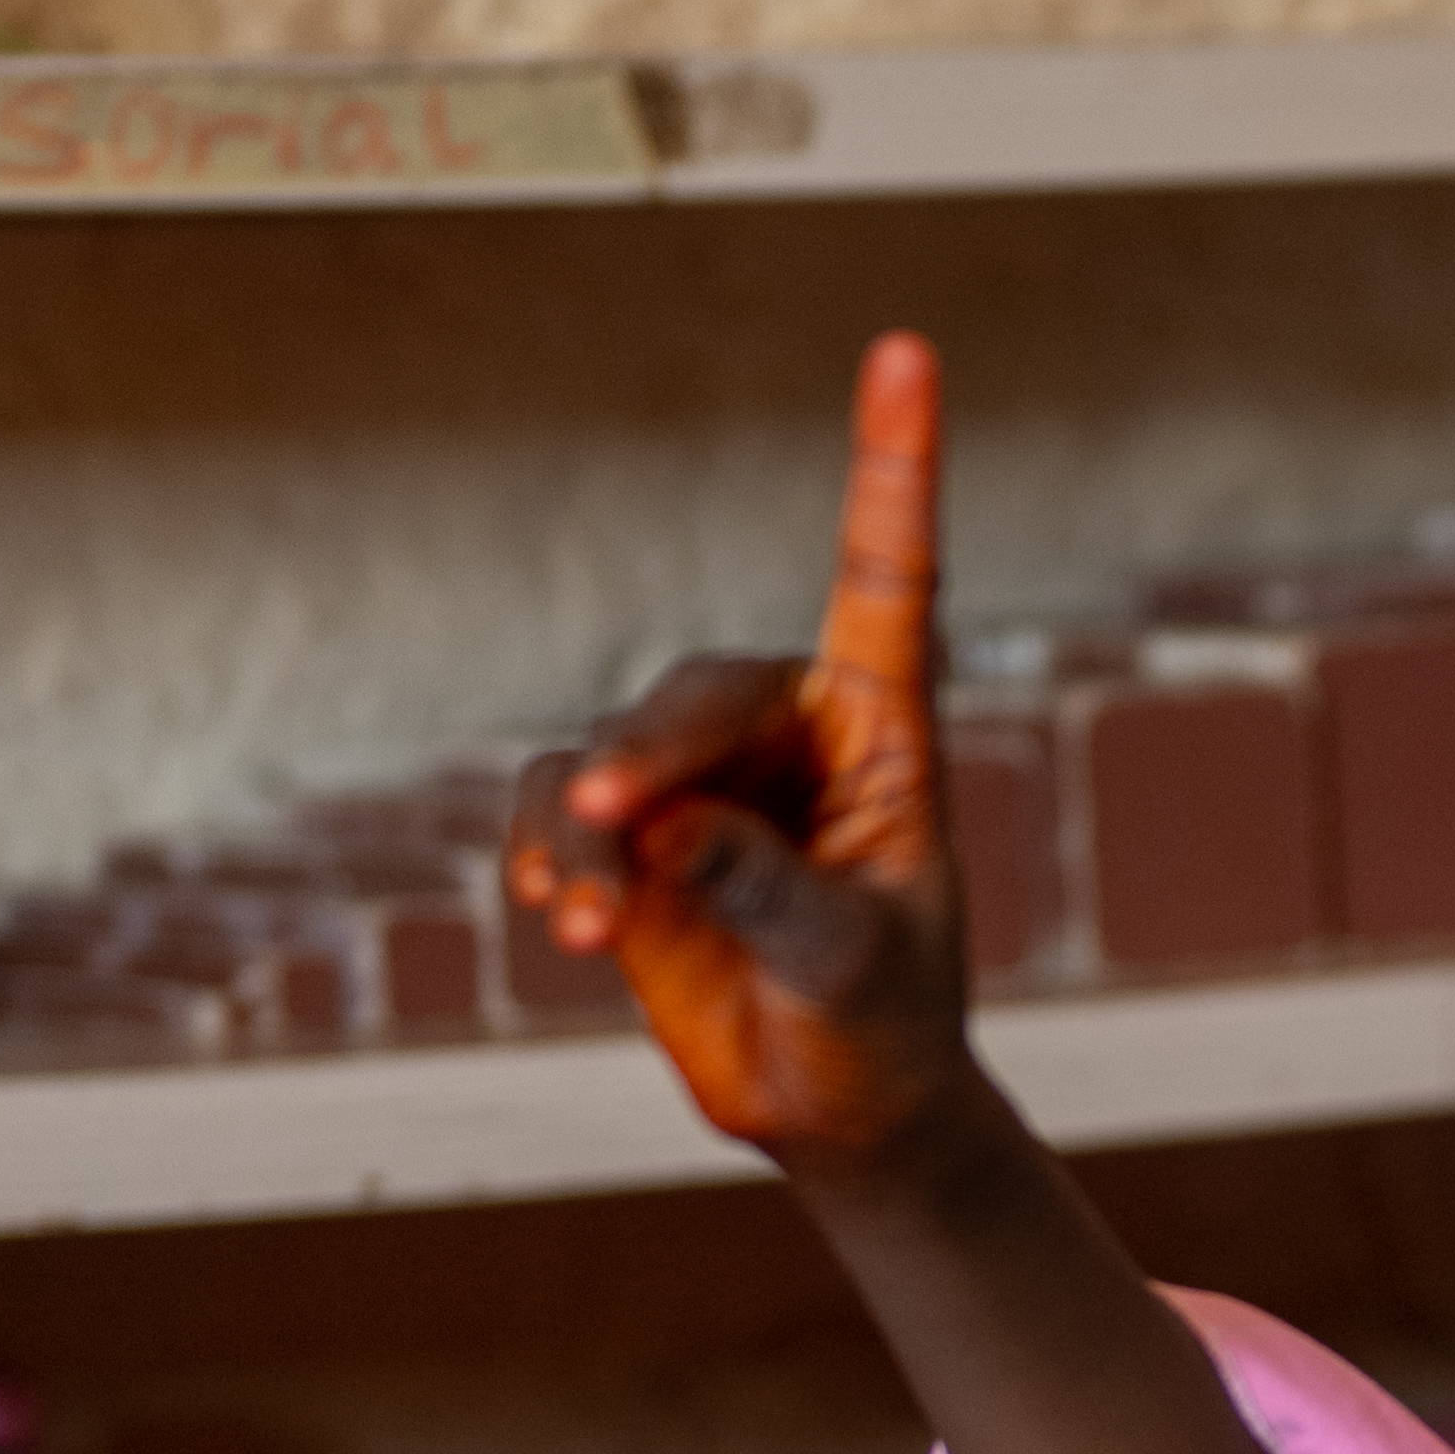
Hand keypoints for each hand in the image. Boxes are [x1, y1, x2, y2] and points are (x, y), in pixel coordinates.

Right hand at [507, 330, 967, 1168]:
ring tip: (587, 924)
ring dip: (586, 834)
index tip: (908, 347)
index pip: (888, 575)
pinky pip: (558, 807)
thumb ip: (767, 891)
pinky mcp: (629, 835)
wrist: (841, 1106)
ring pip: (610, 756)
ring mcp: (700, 779)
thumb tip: (667, 828)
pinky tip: (559, 918)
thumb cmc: (881, 1024)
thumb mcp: (847, 964)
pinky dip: (546, 854)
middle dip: (651, 757)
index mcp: (883, 728)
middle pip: (699, 693)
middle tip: (617, 828)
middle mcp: (788, 731)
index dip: (891, 463)